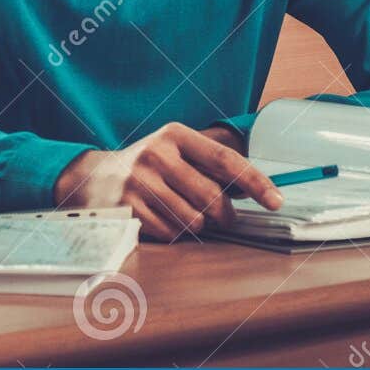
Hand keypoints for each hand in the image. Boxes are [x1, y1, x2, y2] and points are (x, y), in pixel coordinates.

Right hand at [53, 122, 280, 240]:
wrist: (92, 178)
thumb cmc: (148, 166)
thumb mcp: (174, 151)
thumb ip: (210, 165)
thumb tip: (260, 190)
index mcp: (174, 135)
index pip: (225, 159)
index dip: (255, 182)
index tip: (276, 202)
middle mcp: (156, 154)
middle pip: (212, 198)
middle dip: (224, 215)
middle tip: (222, 218)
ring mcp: (139, 183)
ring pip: (194, 221)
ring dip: (197, 225)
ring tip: (181, 212)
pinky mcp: (128, 210)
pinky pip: (172, 234)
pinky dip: (175, 233)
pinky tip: (160, 219)